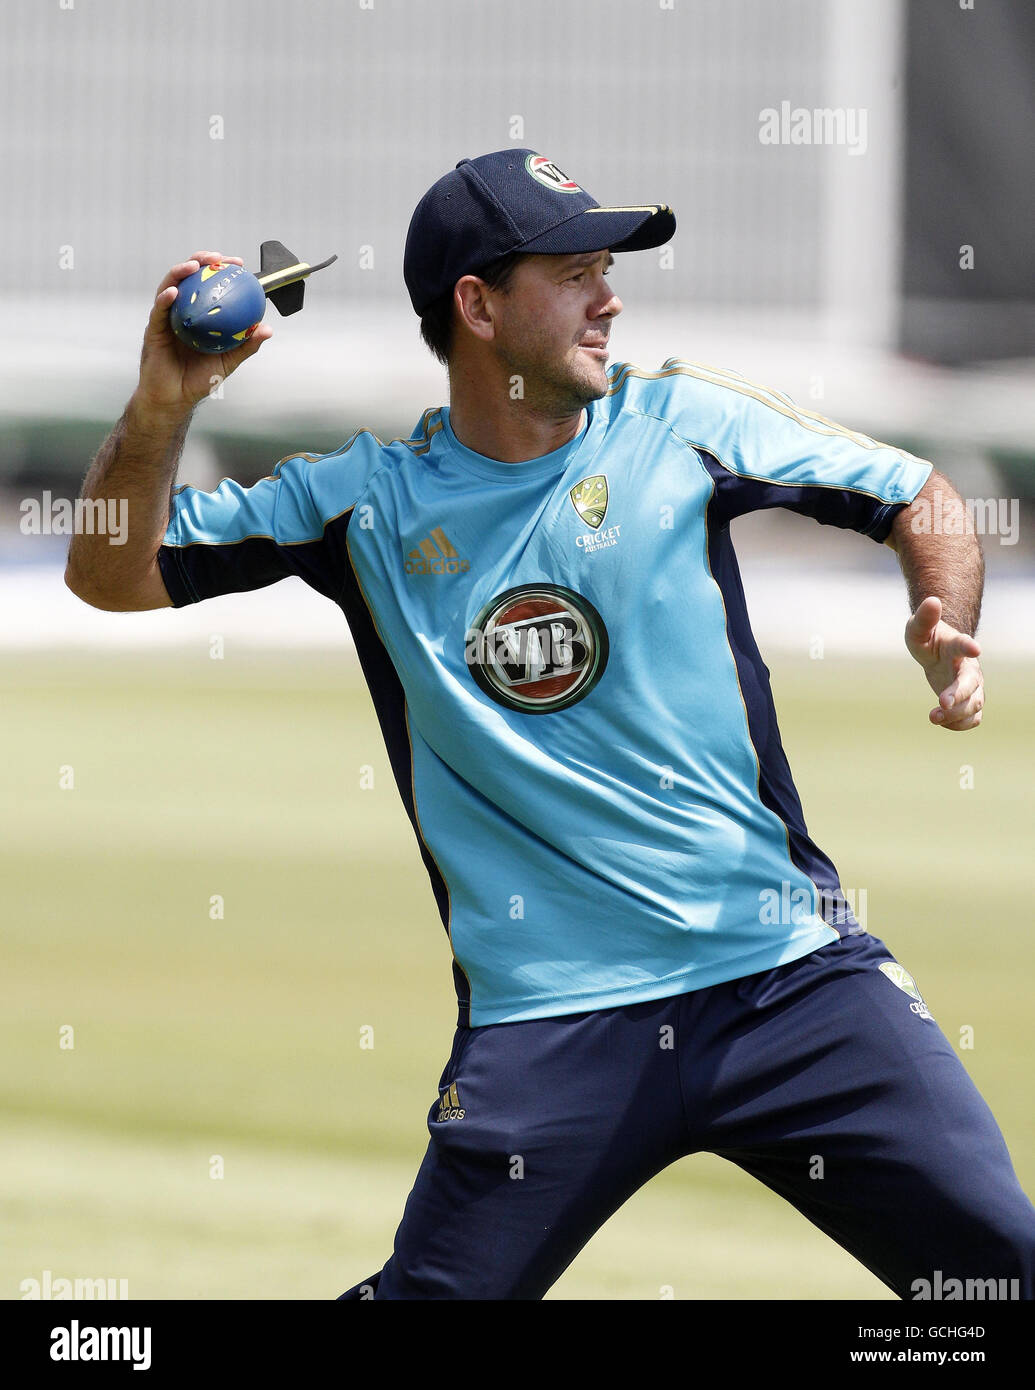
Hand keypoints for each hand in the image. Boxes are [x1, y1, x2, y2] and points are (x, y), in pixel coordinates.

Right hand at [136, 251, 272, 413]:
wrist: (175, 399)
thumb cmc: (199, 380)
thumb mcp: (228, 361)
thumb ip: (245, 345)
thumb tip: (266, 329)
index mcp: (198, 314)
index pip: (208, 285)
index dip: (221, 270)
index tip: (238, 264)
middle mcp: (180, 311)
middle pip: (188, 278)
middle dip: (200, 260)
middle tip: (217, 258)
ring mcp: (165, 319)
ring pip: (169, 286)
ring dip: (180, 271)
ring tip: (194, 265)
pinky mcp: (153, 330)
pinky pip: (158, 311)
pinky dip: (164, 298)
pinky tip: (173, 291)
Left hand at [904, 596, 983, 730]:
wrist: (940, 652)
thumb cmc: (928, 639)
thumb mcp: (918, 628)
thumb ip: (924, 618)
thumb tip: (932, 600)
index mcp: (956, 646)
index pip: (964, 644)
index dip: (968, 646)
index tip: (974, 649)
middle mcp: (969, 668)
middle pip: (972, 683)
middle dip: (959, 694)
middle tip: (942, 702)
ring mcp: (973, 686)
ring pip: (975, 704)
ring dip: (956, 714)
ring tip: (932, 716)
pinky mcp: (970, 702)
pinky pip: (972, 718)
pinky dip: (959, 724)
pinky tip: (940, 721)